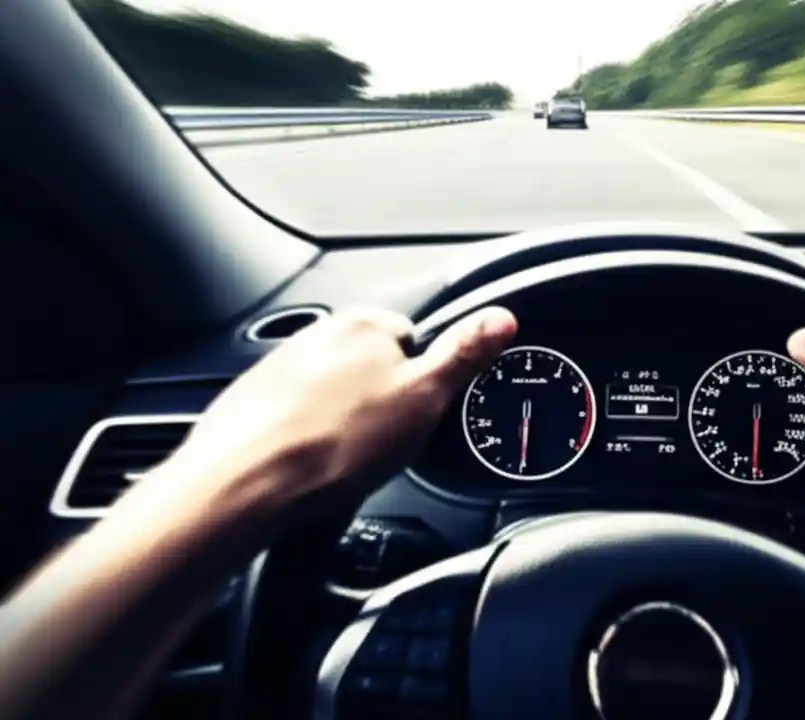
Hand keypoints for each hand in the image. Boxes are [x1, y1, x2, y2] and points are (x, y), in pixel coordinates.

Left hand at [155, 306, 516, 513]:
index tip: (420, 418)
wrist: (245, 485)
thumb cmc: (333, 445)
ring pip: (335, 398)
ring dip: (344, 427)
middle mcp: (318, 335)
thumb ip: (464, 355)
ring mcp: (281, 368)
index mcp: (364, 324)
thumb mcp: (424, 399)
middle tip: (384, 447)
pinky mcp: (254, 404)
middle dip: (382, 407)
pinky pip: (299, 421)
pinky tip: (312, 470)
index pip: (415, 343)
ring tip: (344, 464)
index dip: (424, 387)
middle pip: (373, 371)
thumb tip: (502, 319)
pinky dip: (309, 442)